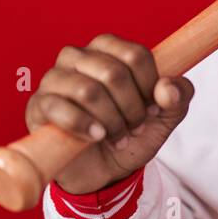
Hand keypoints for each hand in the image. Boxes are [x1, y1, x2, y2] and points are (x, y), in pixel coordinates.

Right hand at [25, 33, 194, 194]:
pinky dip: (84, 126)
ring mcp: (54, 80)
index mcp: (108, 49)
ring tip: (118, 137)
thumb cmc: (132, 133)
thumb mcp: (166, 117)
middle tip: (136, 127)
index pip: (135, 55)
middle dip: (132, 107)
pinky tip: (96, 137)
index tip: (154, 108)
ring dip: (111, 121)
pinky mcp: (38, 105)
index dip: (150, 86)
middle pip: (113, 72)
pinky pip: (58, 108)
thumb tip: (168, 87)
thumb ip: (179, 96)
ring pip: (88, 91)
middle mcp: (78, 57)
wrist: (105, 169)